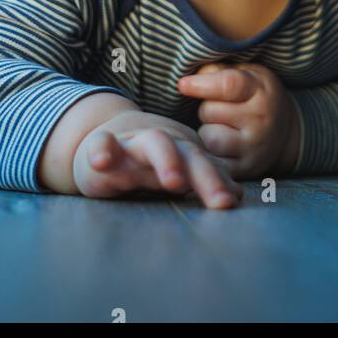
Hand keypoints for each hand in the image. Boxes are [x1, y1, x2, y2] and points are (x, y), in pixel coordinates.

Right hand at [73, 108, 243, 208]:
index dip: (218, 182)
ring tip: (175, 182)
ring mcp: (131, 144)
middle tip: (220, 200)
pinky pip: (100, 144)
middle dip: (204, 176)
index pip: (205, 164)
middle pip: (187, 153)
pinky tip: (101, 160)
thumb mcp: (176, 167)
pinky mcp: (99, 147)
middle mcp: (162, 143)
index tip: (230, 203)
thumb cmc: (148, 159)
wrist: (103, 134)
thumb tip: (238, 195)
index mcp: (182, 149)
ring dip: (166, 159)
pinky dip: (101, 150)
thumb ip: (204, 178)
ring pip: (153, 144)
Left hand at [177, 63, 301, 178]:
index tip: (182, 84)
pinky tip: (213, 146)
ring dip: (205, 132)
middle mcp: (261, 120)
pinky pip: (214, 164)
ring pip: (210, 139)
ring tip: (217, 126)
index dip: (201, 84)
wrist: (285, 131)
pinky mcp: (246, 170)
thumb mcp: (247, 73)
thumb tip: (188, 83)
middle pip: (211, 111)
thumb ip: (219, 71)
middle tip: (217, 107)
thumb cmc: (256, 94)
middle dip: (206, 108)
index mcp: (261, 90)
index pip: (228, 85)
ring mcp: (254, 148)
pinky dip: (208, 154)